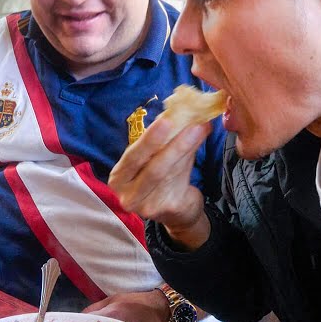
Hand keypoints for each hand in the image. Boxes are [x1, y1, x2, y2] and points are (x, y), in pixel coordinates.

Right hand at [108, 117, 211, 249]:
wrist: (176, 210)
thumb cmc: (163, 178)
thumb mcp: (158, 157)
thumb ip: (165, 138)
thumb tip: (183, 110)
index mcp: (119, 177)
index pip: (133, 157)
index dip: (149, 139)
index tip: (166, 120)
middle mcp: (127, 195)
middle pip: (153, 169)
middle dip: (174, 145)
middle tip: (192, 125)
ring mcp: (146, 207)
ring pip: (169, 174)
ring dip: (186, 149)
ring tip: (201, 129)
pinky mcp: (166, 210)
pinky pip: (180, 182)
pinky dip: (192, 161)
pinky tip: (200, 145)